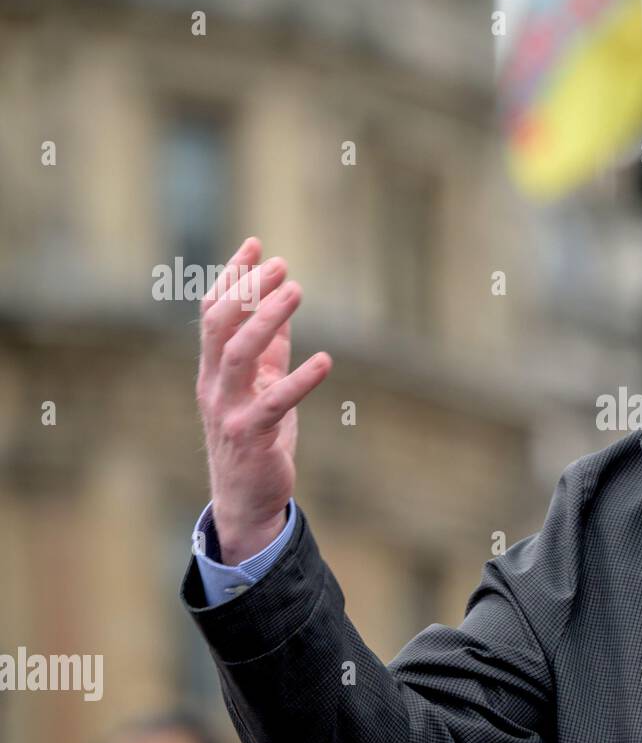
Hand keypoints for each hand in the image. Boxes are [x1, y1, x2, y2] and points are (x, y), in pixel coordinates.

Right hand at [196, 237, 332, 564]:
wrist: (247, 499)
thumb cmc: (255, 439)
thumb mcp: (262, 387)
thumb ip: (270, 351)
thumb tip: (282, 309)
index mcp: (214, 370)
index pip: (214, 313)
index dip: (231, 277)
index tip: (255, 244)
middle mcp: (214, 385)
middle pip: (220, 326)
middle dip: (247, 290)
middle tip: (280, 264)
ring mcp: (228, 410)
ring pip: (238, 355)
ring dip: (267, 320)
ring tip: (296, 291)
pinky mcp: (250, 436)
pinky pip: (273, 402)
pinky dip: (299, 379)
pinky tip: (326, 361)